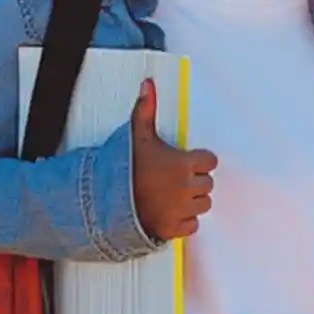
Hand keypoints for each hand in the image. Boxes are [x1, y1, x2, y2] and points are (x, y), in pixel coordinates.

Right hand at [130, 78, 215, 240]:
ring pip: (203, 204)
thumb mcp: (137, 137)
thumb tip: (148, 84)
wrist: (104, 203)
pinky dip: (183, 221)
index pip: (210, 161)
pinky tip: (168, 212)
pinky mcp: (175, 229)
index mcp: (185, 164)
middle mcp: (188, 188)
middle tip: (173, 180)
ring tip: (171, 196)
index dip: (198, 161)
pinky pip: (193, 225)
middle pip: (208, 183)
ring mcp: (182, 210)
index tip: (183, 162)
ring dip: (191, 201)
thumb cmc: (124, 168)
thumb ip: (146, 110)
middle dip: (194, 182)